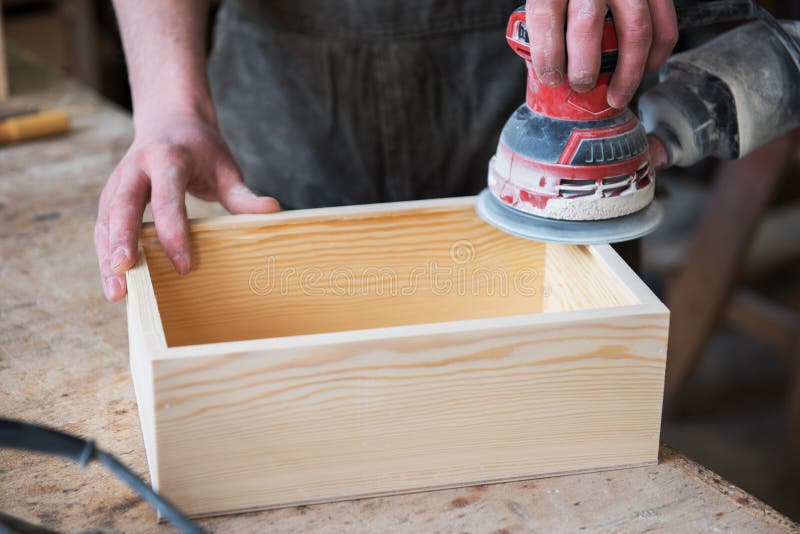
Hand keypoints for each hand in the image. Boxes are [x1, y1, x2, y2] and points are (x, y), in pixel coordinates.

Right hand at [94, 112, 279, 301]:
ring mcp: (118, 182)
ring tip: (117, 293)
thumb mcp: (225, 167)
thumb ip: (242, 194)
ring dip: (108, 255)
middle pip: (123, 206)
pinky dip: (106, 254)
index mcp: (168, 159)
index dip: (173, 232)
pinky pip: (104, 226)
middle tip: (125, 272)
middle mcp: (136, 168)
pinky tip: (115, 283)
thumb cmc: (202, 150)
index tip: (184, 266)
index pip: (167, 198)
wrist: (170, 120)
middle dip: (123, 240)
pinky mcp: (110, 196)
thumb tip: (272, 210)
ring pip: (107, 219)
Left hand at [526, 0, 677, 107]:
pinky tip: (646, 71)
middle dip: (584, 66)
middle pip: (587, 24)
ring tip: (617, 97)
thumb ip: (547, 24)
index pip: (546, 14)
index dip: (547, 52)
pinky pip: (663, 21)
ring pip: (634, 28)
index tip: (551, 78)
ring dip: (627, 70)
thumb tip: (550, 71)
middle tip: (582, 87)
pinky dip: (657, 52)